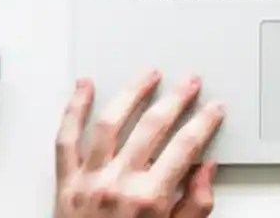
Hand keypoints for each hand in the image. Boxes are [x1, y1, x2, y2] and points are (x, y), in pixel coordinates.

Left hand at [55, 72, 224, 217]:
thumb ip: (195, 205)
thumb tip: (206, 171)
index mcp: (150, 199)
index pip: (186, 147)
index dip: (204, 123)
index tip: (214, 110)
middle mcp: (118, 184)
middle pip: (153, 126)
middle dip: (176, 99)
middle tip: (189, 83)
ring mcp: (89, 180)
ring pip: (111, 122)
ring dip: (132, 93)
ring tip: (148, 75)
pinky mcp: (65, 183)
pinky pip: (66, 139)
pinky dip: (74, 109)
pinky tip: (84, 87)